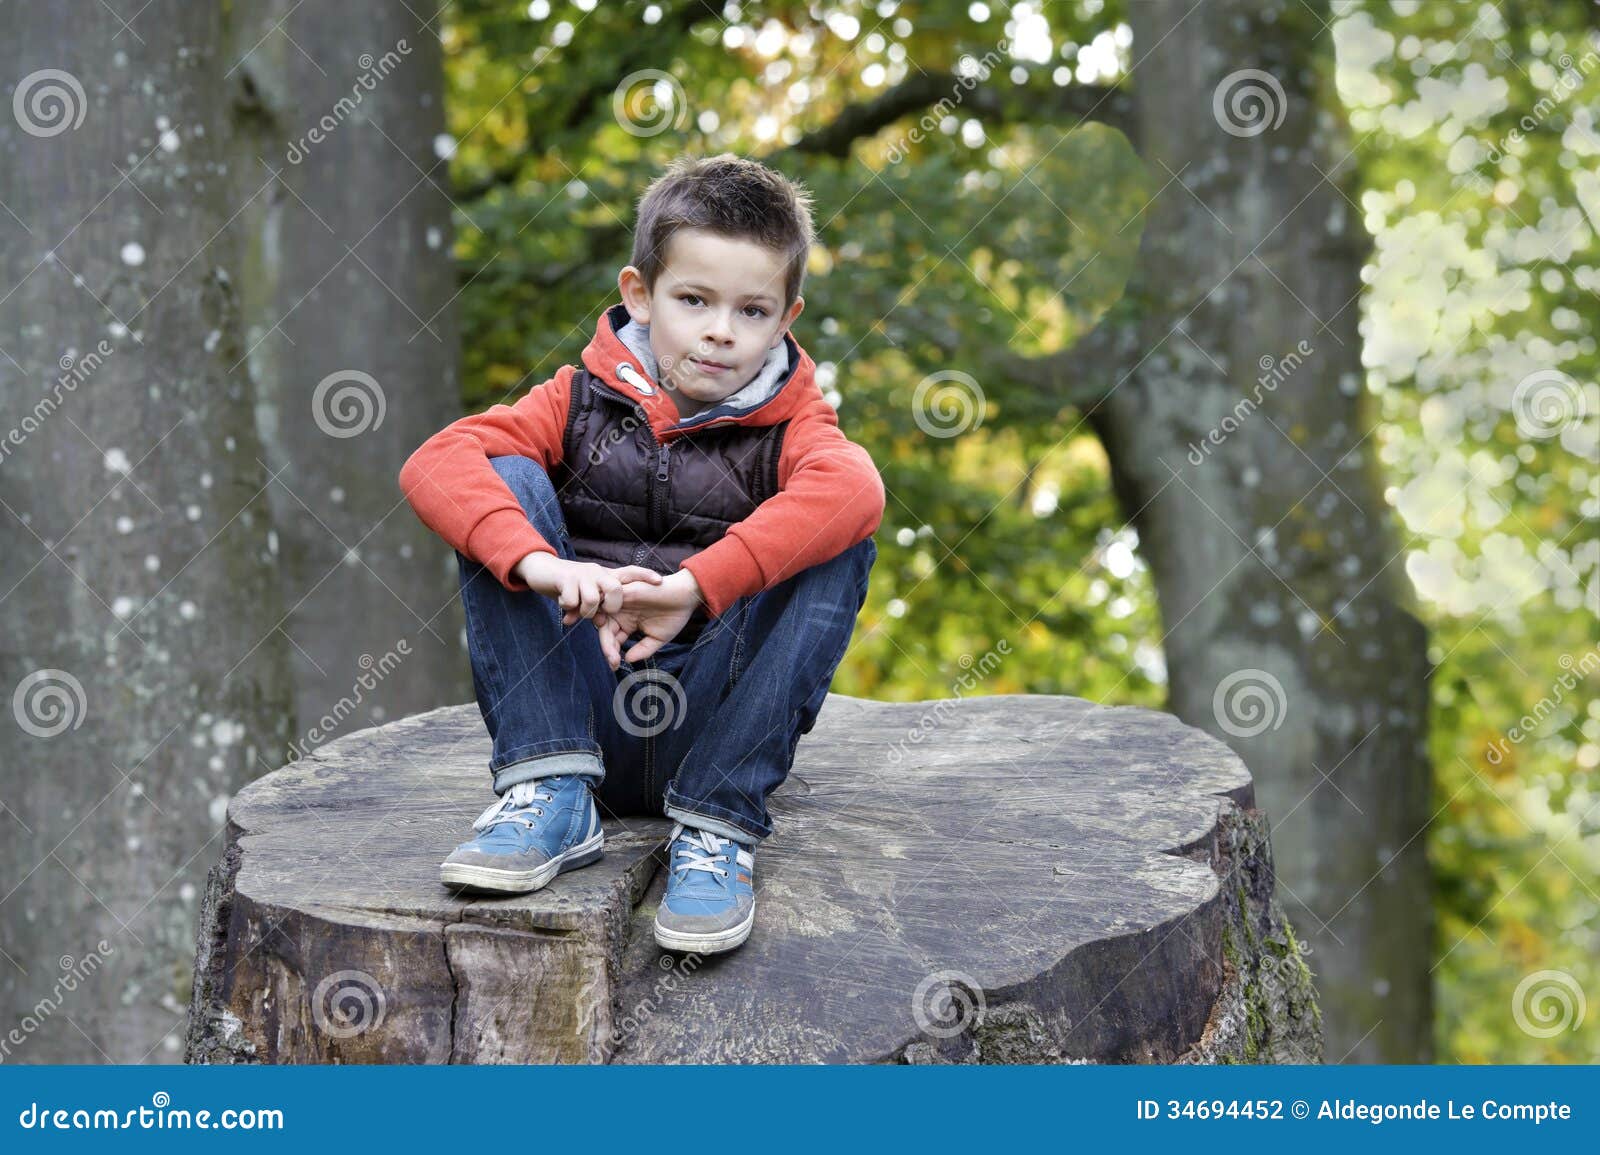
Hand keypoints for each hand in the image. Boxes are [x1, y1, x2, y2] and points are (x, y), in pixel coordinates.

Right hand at [514, 553, 663, 626]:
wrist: (540, 571)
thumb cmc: (568, 587)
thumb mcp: (587, 595)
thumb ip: (597, 607)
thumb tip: (602, 624)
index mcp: (605, 576)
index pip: (630, 571)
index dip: (645, 575)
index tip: (660, 581)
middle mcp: (597, 572)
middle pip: (615, 588)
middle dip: (610, 606)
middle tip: (599, 617)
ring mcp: (581, 574)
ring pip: (592, 599)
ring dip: (585, 612)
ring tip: (576, 613)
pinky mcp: (565, 578)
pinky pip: (572, 600)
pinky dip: (568, 608)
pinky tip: (564, 607)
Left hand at [591, 570, 703, 669]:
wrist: (685, 596)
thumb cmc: (673, 615)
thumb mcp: (657, 638)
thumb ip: (643, 650)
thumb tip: (627, 660)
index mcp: (626, 623)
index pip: (612, 639)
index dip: (611, 653)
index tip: (615, 666)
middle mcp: (621, 613)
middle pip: (605, 631)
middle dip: (607, 648)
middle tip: (614, 661)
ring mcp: (621, 602)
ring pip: (603, 618)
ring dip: (605, 635)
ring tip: (611, 652)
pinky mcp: (624, 591)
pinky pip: (607, 601)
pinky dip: (604, 615)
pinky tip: (609, 631)